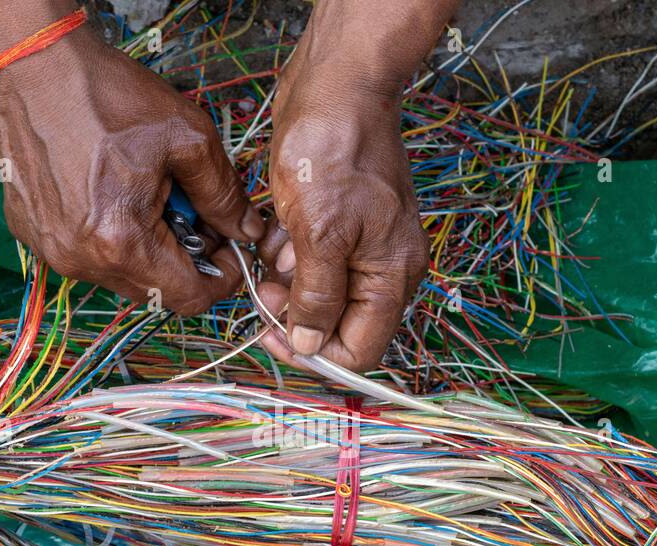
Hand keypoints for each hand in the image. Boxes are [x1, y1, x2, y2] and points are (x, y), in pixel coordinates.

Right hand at [0, 0, 264, 314]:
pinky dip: (110, 234)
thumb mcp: (187, 137)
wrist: (31, 64)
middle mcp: (80, 260)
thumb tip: (245, 230)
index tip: (232, 249)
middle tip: (195, 211)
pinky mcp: (32, 233)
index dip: (222, 278)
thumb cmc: (105, 95)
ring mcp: (50, 250)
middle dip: (185, 259)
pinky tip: (113, 191)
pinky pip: (86, 253)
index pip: (188, 297)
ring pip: (121, 274)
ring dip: (148, 246)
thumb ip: (223, 195)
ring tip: (151, 194)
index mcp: (120, 243)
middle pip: (155, 290)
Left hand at [257, 0, 458, 370]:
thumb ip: (317, 298)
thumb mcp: (320, 234)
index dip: (313, 352)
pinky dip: (284, 250)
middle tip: (264, 286)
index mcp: (392, 276)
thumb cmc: (336, 148)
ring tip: (274, 241)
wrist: (335, 84)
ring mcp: (360, 244)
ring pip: (314, 291)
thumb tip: (310, 344)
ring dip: (285, 277)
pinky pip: (306, 258)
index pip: (358, 350)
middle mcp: (383, 267)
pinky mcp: (337, 222)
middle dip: (294, 309)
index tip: (271, 334)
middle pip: (335, 323)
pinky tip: (276, 223)